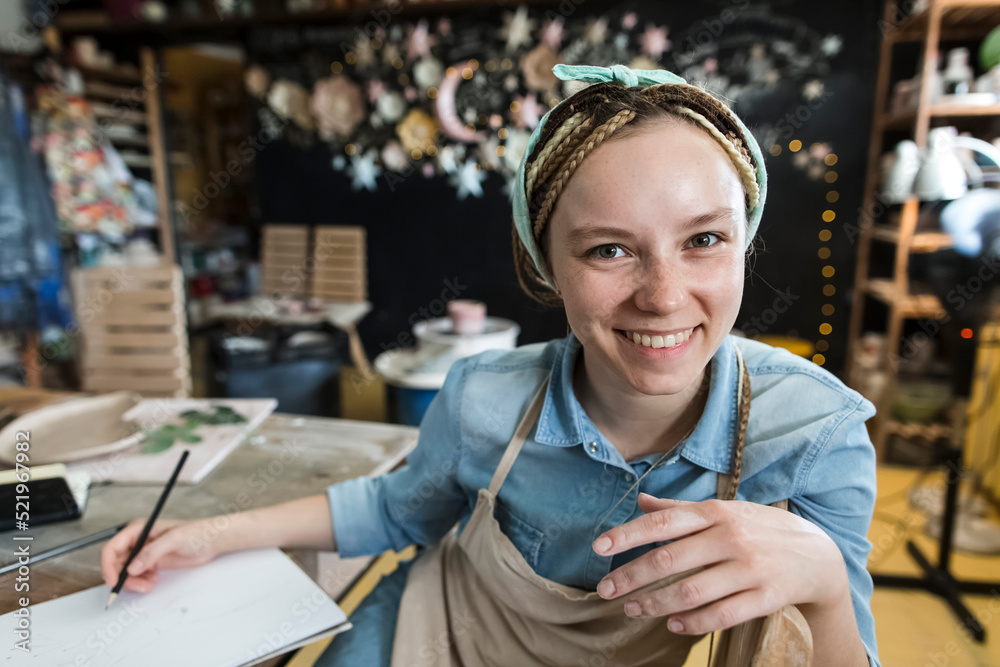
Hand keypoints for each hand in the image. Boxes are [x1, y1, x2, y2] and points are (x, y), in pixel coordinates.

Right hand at [100, 518, 219, 592]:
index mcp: (138, 530)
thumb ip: (152, 552)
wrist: (212, 541)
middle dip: (123, 578)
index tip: (114, 581)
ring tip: (149, 584)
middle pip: (116, 563)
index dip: (108, 565)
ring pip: (125, 572)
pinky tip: (153, 580)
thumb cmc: (196, 533)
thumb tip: (132, 567)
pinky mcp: (151, 563)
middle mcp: (138, 541)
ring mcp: (144, 553)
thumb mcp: (174, 540)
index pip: (112, 548)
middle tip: (139, 586)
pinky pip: (137, 576)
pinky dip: (141, 582)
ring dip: (133, 582)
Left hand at [592, 492, 846, 634]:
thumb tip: (642, 500)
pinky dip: (693, 622)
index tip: (599, 548)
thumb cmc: (761, 529)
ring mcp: (749, 568)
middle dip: (633, 576)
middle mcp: (730, 537)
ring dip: (656, 603)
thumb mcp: (726, 509)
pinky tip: (672, 624)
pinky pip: (722, 614)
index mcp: (716, 512)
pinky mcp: (765, 597)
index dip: (628, 534)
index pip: (663, 522)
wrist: (819, 555)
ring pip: (692, 590)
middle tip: (606, 590)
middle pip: (671, 558)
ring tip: (633, 609)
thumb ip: (681, 508)